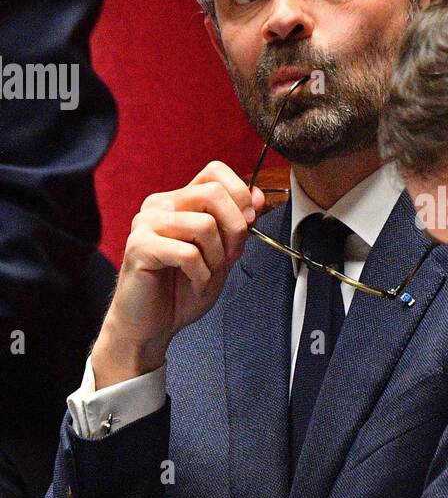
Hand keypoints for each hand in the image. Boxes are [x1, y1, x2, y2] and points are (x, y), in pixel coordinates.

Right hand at [91, 160, 265, 386]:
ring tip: (205, 274)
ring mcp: (146, 224)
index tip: (248, 222)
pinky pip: (188, 252)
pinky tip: (193, 283)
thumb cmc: (180, 291)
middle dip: (234, 229)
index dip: (240, 194)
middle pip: (213, 193)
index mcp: (179, 201)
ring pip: (204, 224)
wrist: (150, 326)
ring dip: (216, 258)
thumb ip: (238, 225)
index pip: (214, 171)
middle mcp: (160, 205)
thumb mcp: (222, 255)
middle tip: (227, 257)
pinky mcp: (139, 247)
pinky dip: (200, 274)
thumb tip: (258, 195)